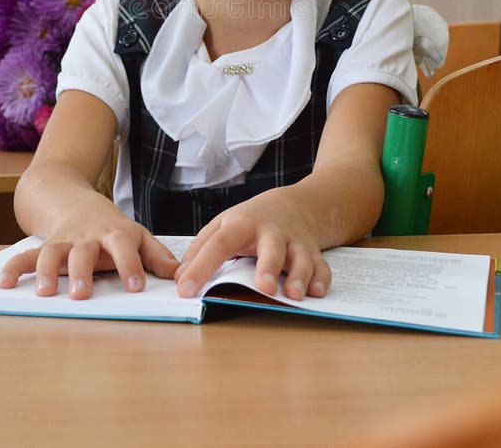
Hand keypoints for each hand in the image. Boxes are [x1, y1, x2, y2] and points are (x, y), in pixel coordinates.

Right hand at [0, 203, 178, 299]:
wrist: (67, 195)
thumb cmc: (108, 225)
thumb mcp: (135, 234)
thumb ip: (157, 256)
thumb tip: (183, 276)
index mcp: (114, 233)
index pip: (125, 245)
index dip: (131, 263)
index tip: (136, 286)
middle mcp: (87, 236)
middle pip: (84, 251)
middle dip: (83, 272)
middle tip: (82, 295)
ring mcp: (63, 240)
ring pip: (52, 252)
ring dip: (47, 271)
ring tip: (44, 293)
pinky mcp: (42, 244)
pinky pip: (25, 255)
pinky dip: (13, 268)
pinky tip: (4, 283)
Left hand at [174, 186, 330, 300]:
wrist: (293, 205)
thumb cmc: (251, 221)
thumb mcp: (222, 226)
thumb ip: (200, 249)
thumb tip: (179, 277)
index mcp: (241, 225)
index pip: (218, 245)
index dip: (201, 266)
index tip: (185, 289)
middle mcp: (270, 233)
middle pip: (270, 248)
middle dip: (267, 267)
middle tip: (263, 287)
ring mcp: (294, 243)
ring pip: (301, 258)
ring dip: (298, 276)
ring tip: (293, 294)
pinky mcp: (313, 253)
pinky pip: (322, 267)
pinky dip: (321, 280)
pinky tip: (317, 293)